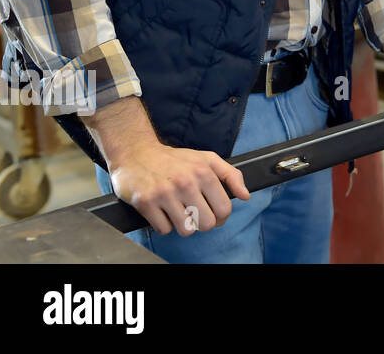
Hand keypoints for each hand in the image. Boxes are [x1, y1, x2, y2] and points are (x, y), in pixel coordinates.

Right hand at [108, 141, 249, 236]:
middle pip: (206, 224)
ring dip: (183, 225)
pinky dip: (165, 225)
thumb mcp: (207, 159)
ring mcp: (165, 193)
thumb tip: (246, 196)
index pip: (224, 209)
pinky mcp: (145, 202)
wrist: (137, 153)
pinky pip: (164, 229)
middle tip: (195, 215)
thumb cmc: (175, 159)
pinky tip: (163, 212)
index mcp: (203, 172)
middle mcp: (185, 183)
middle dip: (203, 223)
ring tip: (179, 212)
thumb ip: (231, 175)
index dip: (222, 217)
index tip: (214, 215)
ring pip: (186, 230)